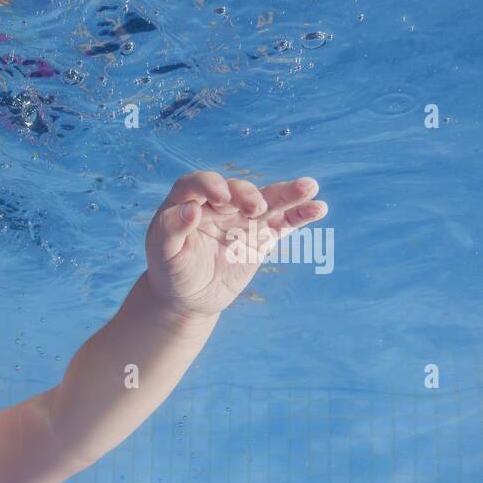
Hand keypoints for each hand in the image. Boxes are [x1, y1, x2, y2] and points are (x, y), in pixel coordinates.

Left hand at [144, 171, 327, 316]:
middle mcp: (218, 204)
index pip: (199, 184)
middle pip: (237, 190)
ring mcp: (243, 218)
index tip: (220, 198)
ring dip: (288, 193)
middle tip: (256, 208)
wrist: (188, 298)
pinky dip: (301, 215)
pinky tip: (318, 208)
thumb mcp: (163, 253)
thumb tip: (190, 209)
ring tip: (309, 187)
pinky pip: (284, 222)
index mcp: (187, 202)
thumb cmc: (170, 271)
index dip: (210, 185)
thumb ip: (171, 229)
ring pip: (268, 200)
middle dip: (247, 195)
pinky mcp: (262, 235)